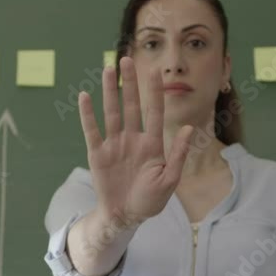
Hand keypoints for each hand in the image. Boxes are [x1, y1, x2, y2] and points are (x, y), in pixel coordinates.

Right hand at [77, 56, 193, 225]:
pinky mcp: (98, 154)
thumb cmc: (150, 201)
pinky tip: (85, 96)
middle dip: (130, 83)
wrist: (125, 216)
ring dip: (109, 91)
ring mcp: (114, 145)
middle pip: (131, 105)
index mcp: (153, 144)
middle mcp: (133, 139)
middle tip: (127, 59)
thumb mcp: (170, 180)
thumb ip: (179, 154)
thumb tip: (190, 128)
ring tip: (107, 69)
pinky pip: (92, 130)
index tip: (155, 71)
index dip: (155, 92)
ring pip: (112, 112)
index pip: (154, 112)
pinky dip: (88, 114)